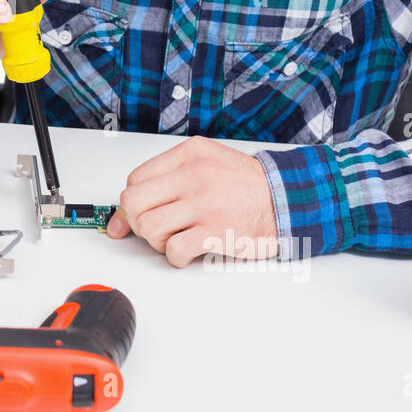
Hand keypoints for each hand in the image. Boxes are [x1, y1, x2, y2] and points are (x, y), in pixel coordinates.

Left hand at [106, 135, 278, 266]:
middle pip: (135, 203)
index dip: (131, 203)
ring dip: (157, 241)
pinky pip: (174, 249)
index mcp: (189, 155)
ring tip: (174, 239)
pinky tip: (187, 251)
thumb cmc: (246, 185)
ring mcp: (205, 204)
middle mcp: (194, 176)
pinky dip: (175, 257)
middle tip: (153, 229)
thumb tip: (122, 214)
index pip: (135, 180)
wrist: (288, 199)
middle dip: (137, 222)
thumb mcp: (206, 164)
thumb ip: (166, 180)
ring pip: (149, 227)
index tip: (135, 215)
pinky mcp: (216, 232)